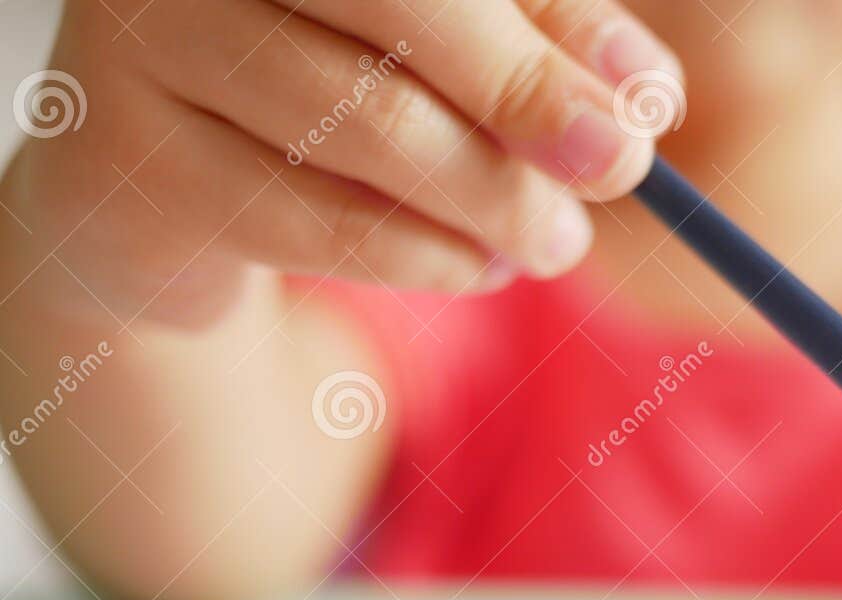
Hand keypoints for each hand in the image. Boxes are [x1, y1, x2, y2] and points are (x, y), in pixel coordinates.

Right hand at [10, 0, 681, 323]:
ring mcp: (139, 42)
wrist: (161, 193)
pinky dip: (426, 257)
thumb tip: (644, 99)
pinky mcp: (129, 163)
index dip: (553, 21)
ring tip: (554, 242)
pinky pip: (318, 221)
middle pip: (396, 1)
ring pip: (366, 124)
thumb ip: (540, 53)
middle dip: (527, 96)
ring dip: (491, 202)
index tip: (650, 106)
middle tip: (619, 171)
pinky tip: (475, 268)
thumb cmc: (327, 94)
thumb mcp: (445, 59)